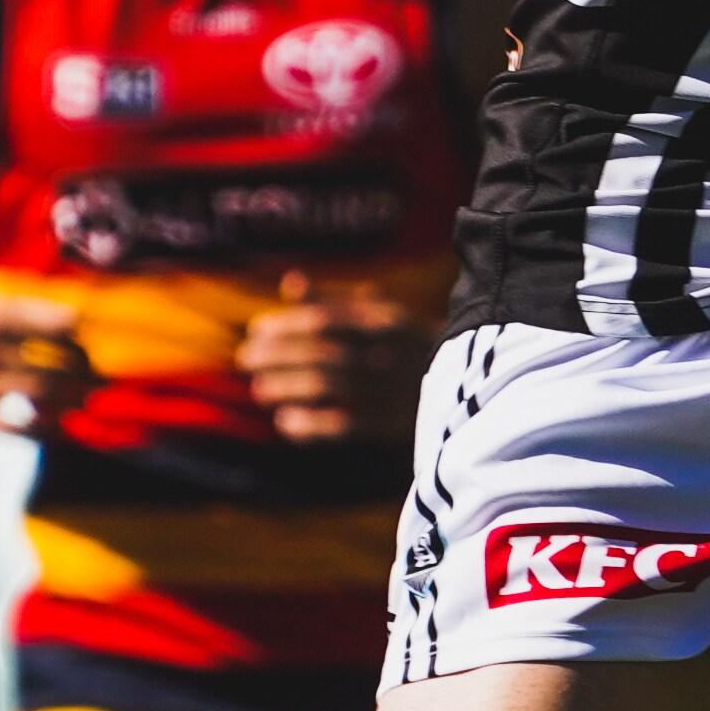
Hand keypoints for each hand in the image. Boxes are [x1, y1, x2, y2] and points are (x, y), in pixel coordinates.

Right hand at [0, 293, 93, 434]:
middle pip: (42, 369)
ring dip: (67, 403)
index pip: (43, 329)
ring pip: (30, 397)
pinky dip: (43, 429)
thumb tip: (79, 320)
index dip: (73, 342)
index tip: (92, 351)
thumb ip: (35, 314)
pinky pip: (11, 427)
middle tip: (100, 384)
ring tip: (85, 403)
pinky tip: (64, 428)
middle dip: (78, 380)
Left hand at [236, 273, 438, 442]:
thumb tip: (290, 283)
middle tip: (245, 360)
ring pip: (325, 388)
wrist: (464, 385)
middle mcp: (385, 354)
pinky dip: (310, 426)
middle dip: (275, 357)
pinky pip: (342, 427)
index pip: (323, 320)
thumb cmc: (405, 342)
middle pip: (319, 353)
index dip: (284, 325)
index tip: (256, 330)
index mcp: (383, 322)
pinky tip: (285, 422)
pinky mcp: (388, 426)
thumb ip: (336, 297)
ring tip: (259, 389)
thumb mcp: (381, 310)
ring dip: (284, 388)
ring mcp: (387, 391)